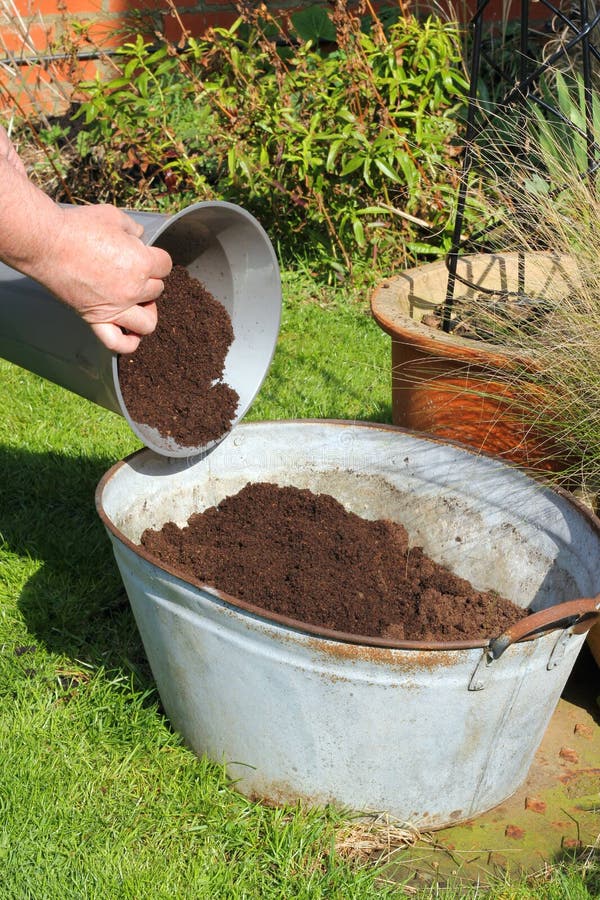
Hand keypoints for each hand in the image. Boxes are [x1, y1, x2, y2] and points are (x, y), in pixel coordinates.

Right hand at [31, 204, 171, 353]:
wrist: (46, 243)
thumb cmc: (77, 228)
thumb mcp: (114, 217)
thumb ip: (133, 230)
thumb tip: (139, 237)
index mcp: (142, 263)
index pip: (166, 266)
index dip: (156, 258)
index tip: (143, 254)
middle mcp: (132, 289)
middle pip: (157, 291)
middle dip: (148, 280)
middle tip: (131, 272)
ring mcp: (115, 308)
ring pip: (147, 323)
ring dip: (146, 312)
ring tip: (135, 302)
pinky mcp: (95, 319)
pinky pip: (118, 343)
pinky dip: (127, 342)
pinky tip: (128, 332)